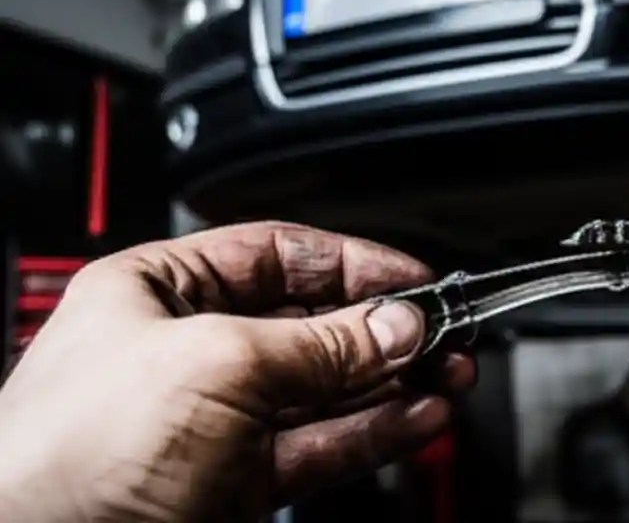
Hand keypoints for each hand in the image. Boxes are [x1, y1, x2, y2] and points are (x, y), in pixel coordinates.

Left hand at [0, 222, 473, 521]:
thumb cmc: (67, 451)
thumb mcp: (216, 363)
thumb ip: (320, 342)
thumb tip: (396, 323)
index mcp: (158, 291)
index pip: (277, 255)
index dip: (352, 262)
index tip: (414, 277)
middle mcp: (187, 351)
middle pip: (310, 324)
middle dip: (383, 329)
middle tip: (444, 333)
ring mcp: (212, 421)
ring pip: (325, 391)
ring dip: (392, 384)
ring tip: (450, 375)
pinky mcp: (232, 484)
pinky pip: (320, 446)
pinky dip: (375, 432)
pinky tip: (418, 418)